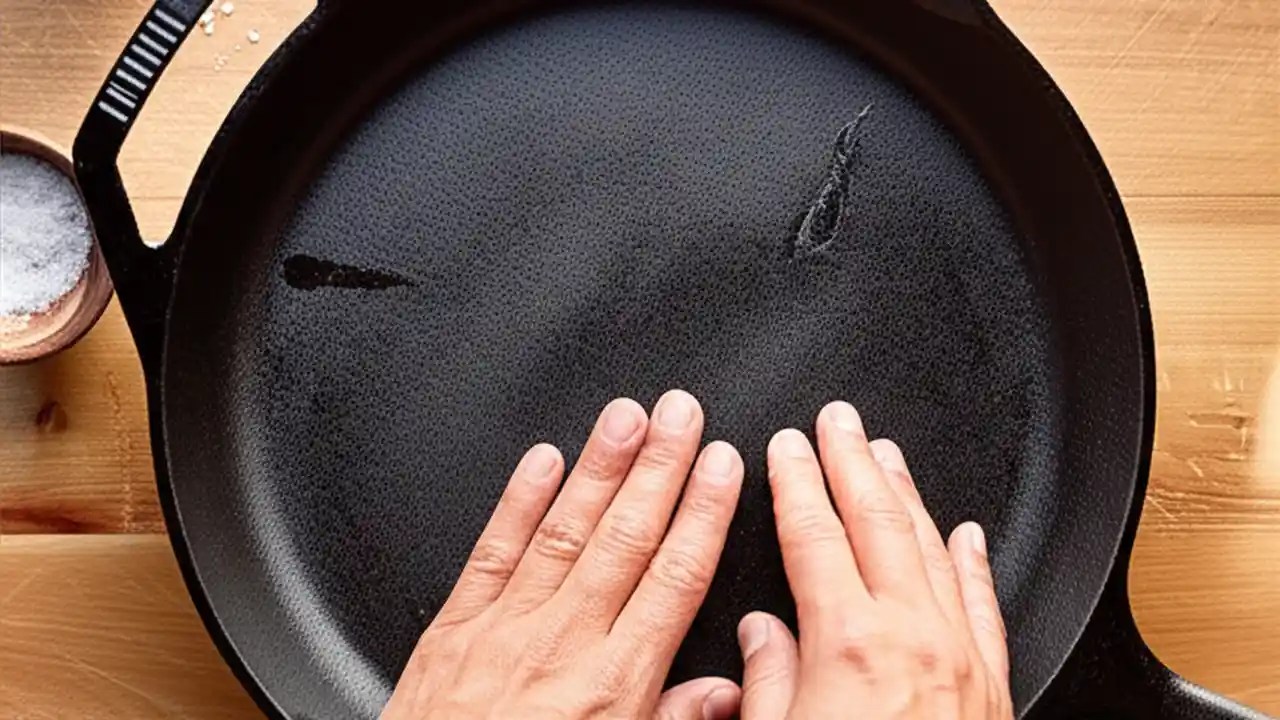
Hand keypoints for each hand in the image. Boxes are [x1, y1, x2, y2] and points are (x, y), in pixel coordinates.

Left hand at [382, 390, 744, 719]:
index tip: (721, 466)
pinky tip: (542, 460)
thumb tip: (725, 690)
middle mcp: (563, 645)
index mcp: (613, 684)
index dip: (703, 514)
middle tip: (681, 413)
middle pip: (626, 538)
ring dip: (600, 467)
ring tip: (626, 417)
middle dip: (660, 467)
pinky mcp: (453, 626)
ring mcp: (505, 628)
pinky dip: (517, 502)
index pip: (674, 578)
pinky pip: (492, 552)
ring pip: (565, 530)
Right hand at [739, 402, 1011, 718]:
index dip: (797, 482)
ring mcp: (958, 658)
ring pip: (932, 548)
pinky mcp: (992, 687)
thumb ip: (766, 677)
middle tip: (839, 421)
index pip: (814, 534)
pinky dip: (974, 561)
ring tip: (888, 455)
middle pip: (877, 520)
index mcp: (848, 643)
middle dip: (853, 460)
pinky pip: (984, 605)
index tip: (789, 448)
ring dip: (906, 493)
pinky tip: (966, 535)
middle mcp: (910, 638)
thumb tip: (761, 633)